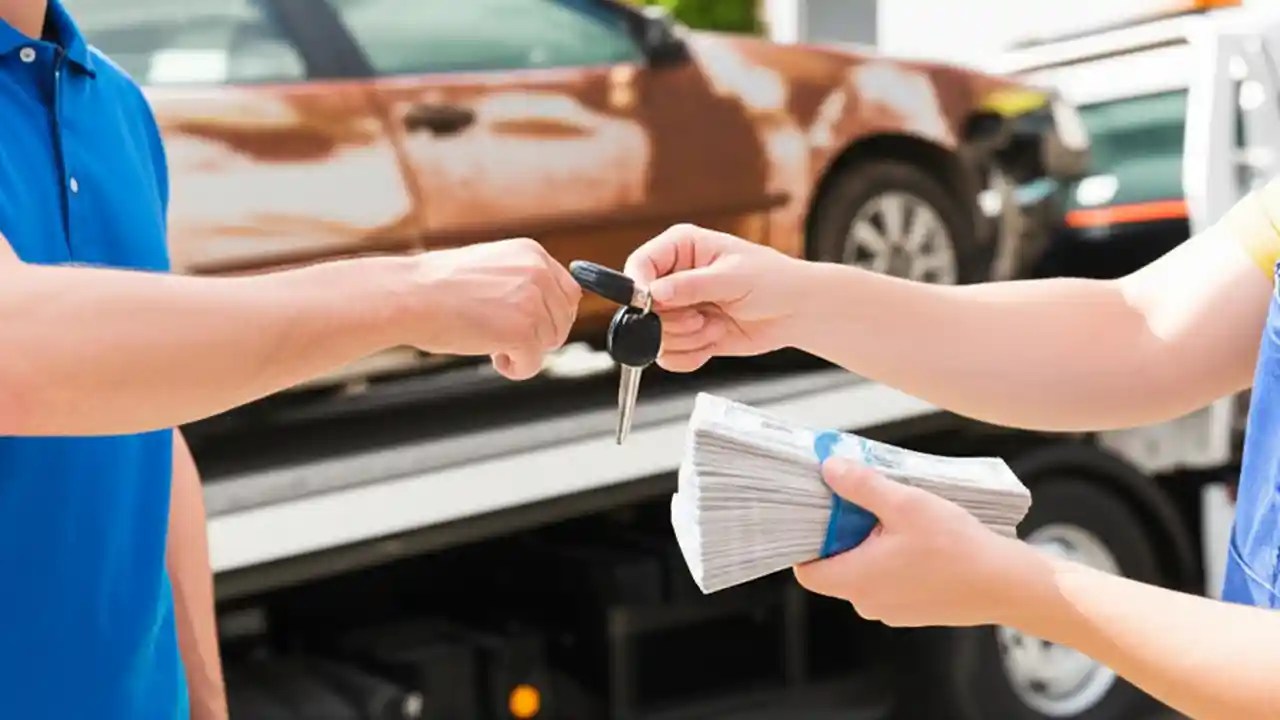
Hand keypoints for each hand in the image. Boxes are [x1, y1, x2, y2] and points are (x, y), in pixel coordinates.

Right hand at [409, 238, 580, 379]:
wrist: (409, 296)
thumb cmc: (437, 286)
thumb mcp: (491, 268)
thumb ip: (522, 282)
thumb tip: (547, 311)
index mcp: (532, 253)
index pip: (568, 292)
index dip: (551, 316)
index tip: (531, 326)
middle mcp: (538, 273)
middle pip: (563, 321)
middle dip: (539, 336)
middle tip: (504, 337)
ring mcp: (532, 302)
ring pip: (549, 343)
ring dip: (524, 351)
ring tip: (491, 343)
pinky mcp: (522, 332)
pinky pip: (535, 363)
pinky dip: (517, 369)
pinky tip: (495, 359)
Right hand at [623, 224, 810, 371]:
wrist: (795, 312)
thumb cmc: (774, 281)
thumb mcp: (733, 278)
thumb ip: (692, 285)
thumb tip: (655, 291)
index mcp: (681, 247)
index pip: (640, 265)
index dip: (640, 288)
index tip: (652, 305)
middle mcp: (674, 277)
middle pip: (642, 307)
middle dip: (673, 321)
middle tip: (702, 317)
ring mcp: (679, 308)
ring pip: (655, 336)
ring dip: (688, 339)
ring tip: (716, 325)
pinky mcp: (687, 335)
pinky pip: (669, 356)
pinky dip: (692, 355)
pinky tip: (714, 340)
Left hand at [793, 458, 1040, 627]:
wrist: (1004, 583)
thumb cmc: (957, 548)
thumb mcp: (905, 504)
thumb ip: (862, 486)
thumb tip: (830, 469)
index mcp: (856, 580)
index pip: (806, 571)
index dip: (806, 542)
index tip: (817, 516)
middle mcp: (867, 601)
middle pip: (835, 566)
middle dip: (844, 535)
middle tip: (863, 504)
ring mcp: (891, 609)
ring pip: (864, 572)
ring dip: (871, 545)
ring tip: (895, 518)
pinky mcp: (912, 609)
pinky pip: (887, 581)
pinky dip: (892, 559)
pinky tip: (916, 539)